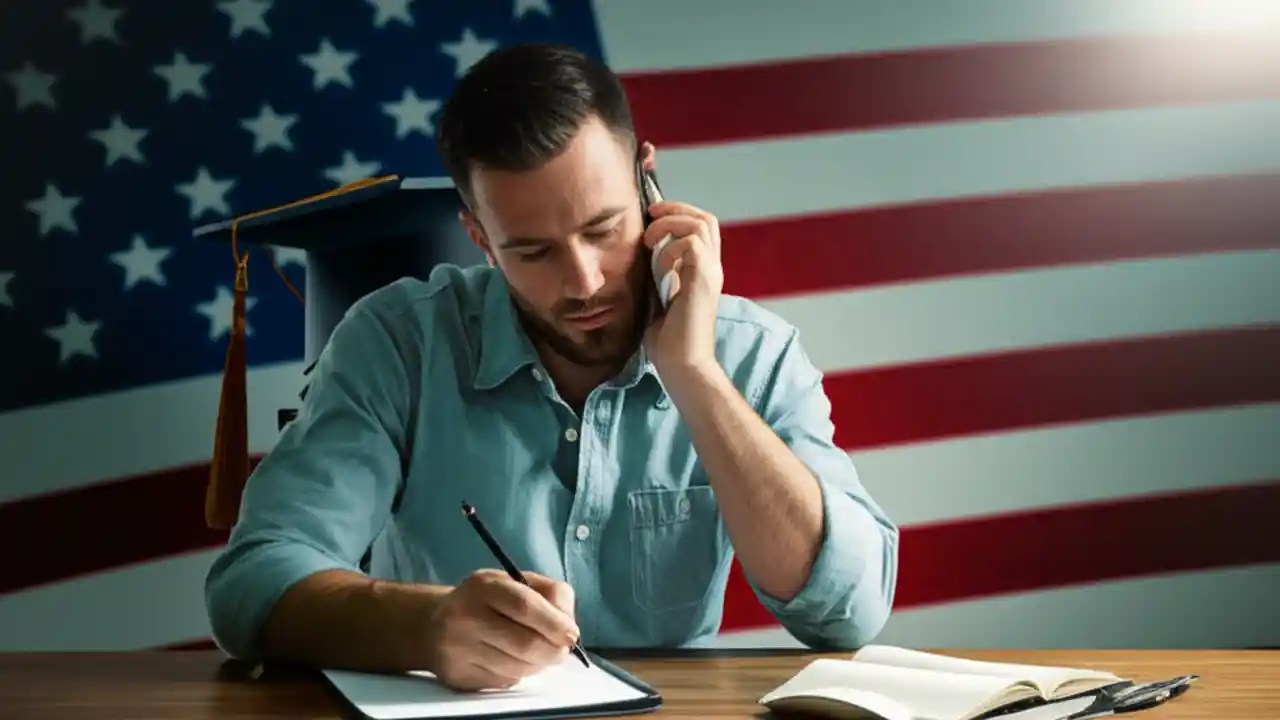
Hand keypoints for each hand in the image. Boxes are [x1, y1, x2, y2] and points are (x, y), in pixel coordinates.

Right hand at [423, 569, 579, 690]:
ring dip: (537, 665)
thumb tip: (568, 628)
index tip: (571, 635)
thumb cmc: (487, 602)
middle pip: (524, 643)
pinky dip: (516, 674)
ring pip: (517, 667)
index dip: (554, 623)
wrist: (434, 624)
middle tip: (560, 652)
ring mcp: (458, 649)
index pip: (525, 606)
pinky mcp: (457, 675)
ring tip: (537, 655)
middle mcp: (465, 616)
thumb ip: (549, 595)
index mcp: (484, 586)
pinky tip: (510, 662)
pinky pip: (502, 681)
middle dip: (552, 652)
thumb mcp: (515, 583)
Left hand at [642, 199, 723, 376]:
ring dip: (670, 225)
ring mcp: (711, 273)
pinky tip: (658, 266)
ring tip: (649, 241)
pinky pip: (691, 243)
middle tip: (651, 215)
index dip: (677, 216)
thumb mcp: (657, 298)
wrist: (682, 365)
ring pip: (700, 223)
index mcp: (703, 273)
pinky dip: (670, 248)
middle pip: (705, 218)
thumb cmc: (669, 342)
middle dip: (675, 210)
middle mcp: (712, 268)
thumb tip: (640, 254)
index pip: (700, 228)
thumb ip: (657, 275)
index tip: (651, 219)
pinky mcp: (704, 279)